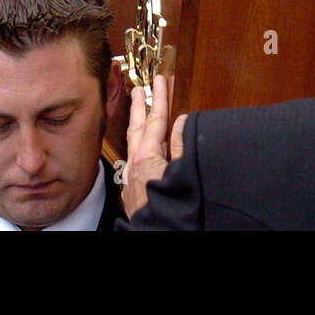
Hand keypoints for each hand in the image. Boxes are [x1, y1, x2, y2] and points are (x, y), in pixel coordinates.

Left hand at [122, 74, 187, 218]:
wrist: (157, 233)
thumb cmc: (172, 209)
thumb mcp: (183, 172)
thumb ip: (182, 146)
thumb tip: (182, 121)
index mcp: (147, 158)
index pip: (155, 121)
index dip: (159, 99)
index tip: (159, 81)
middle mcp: (134, 167)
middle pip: (137, 129)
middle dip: (140, 107)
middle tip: (138, 88)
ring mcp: (130, 181)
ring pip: (132, 146)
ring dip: (136, 127)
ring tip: (137, 114)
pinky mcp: (131, 194)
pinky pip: (132, 163)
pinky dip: (137, 150)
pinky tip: (141, 152)